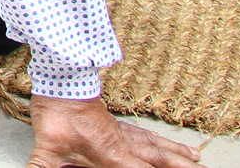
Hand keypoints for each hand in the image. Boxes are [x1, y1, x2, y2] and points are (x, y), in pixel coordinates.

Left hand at [27, 97, 201, 167]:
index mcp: (113, 156)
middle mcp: (123, 145)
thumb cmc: (57, 114)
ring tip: (196, 158)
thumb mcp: (47, 147)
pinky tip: (161, 139)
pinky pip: (144, 133)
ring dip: (176, 152)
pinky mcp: (114, 122)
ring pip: (155, 145)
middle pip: (160, 159)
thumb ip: (42, 166)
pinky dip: (158, 138)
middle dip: (182, 166)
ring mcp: (121, 132)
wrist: (60, 80)